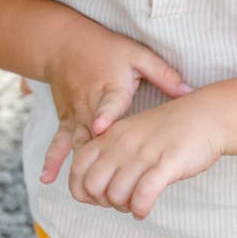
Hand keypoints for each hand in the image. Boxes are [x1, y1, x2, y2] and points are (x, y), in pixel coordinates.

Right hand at [40, 17, 191, 183]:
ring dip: (82, 169)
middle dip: (101, 160)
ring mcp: (76, 114)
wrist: (65, 44)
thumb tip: (189, 91)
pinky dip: (52, 160)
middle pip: (95, 136)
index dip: (106, 115)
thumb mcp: (137, 55)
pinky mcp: (66, 119)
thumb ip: (162, 74)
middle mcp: (90, 104)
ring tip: (87, 193)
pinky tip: (47, 178)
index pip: (109, 103)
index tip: (102, 127)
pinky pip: (58, 141)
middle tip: (109, 186)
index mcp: (110, 88)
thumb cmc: (107, 48)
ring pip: (78, 144)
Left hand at [67, 93, 223, 218]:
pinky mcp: (167, 163)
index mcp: (111, 135)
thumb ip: (110, 154)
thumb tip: (93, 187)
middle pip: (92, 186)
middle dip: (103, 201)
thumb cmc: (168, 130)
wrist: (205, 116)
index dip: (83, 190)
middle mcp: (123, 143)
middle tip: (120, 200)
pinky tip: (145, 209)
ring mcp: (144, 152)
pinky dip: (140, 209)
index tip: (101, 194)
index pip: (77, 169)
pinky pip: (143, 196)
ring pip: (116, 194)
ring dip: (124, 207)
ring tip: (135, 203)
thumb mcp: (130, 134)